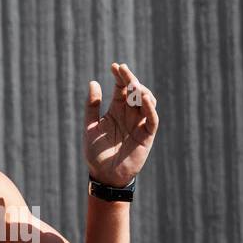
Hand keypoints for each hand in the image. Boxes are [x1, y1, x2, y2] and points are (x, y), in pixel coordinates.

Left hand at [84, 62, 159, 187]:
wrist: (105, 176)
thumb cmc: (96, 153)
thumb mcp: (90, 127)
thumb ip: (92, 106)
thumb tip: (93, 82)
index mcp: (116, 111)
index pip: (121, 88)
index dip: (120, 76)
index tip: (114, 66)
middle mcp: (129, 115)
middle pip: (134, 91)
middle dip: (130, 79)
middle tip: (123, 70)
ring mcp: (139, 124)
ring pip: (147, 101)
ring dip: (141, 91)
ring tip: (132, 85)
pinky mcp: (147, 135)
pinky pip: (152, 119)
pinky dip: (150, 108)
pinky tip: (144, 98)